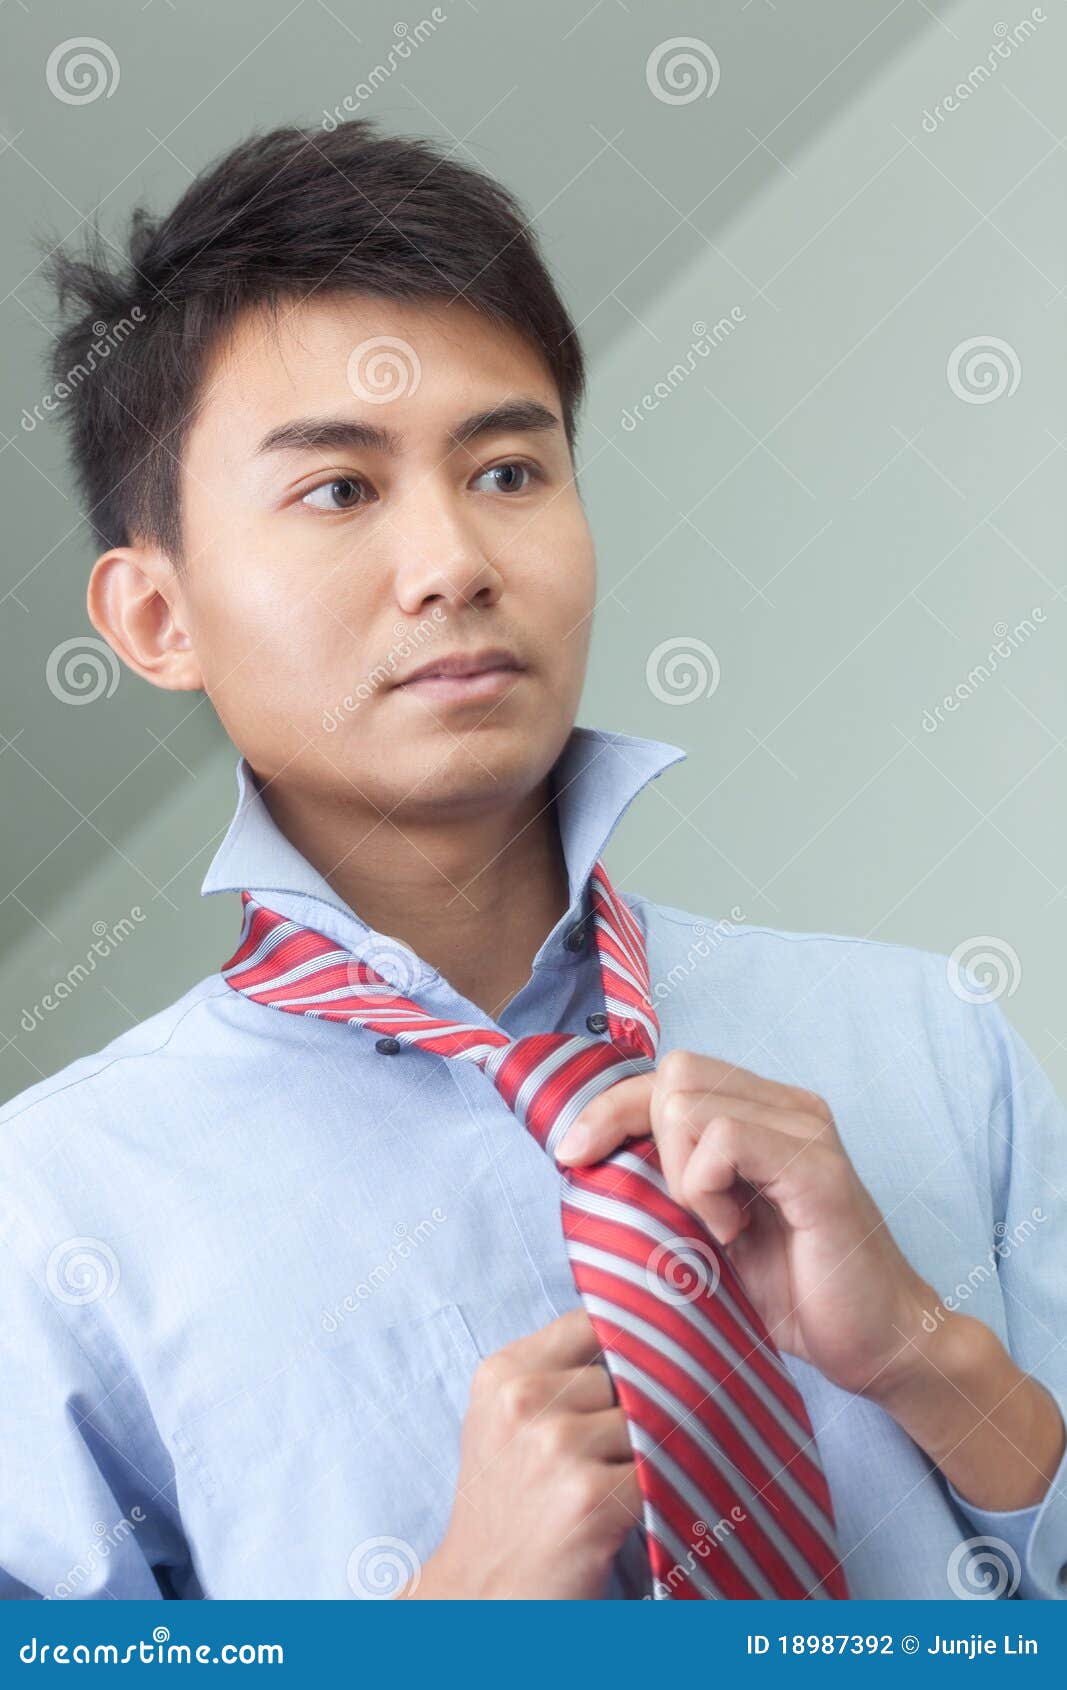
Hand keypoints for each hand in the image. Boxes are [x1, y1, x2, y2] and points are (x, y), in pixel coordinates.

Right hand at [403, 1307, 642, 1598]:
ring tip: (636, 1481)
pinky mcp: (589, 1498)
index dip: (637, 1339)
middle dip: (648, 1405)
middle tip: (642, 1442)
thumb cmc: (508, 1508)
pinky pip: (665, 1469)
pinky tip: (659, 1501)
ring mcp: (555, 1447)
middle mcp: (524, 1400)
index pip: (596, 1320)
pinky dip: (675, 1485)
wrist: (483, 1601)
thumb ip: (559, 1373)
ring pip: (653, 1420)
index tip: (669, 1350)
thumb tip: (653, 1329)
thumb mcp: (509, 1423)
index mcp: (504, 1372)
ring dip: (661, 1450)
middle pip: (631, 1372)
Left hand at [555, 1049, 938, 1401]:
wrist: (877, 1345)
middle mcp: (789, 1106)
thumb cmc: (793, 1294)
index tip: (573, 1157)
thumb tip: (585, 1153)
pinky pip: (725, 1139)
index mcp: (764, 1112)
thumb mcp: (706, 1228)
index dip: (610, 1109)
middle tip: (682, 1210)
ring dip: (680, 1174)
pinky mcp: (818, 1169)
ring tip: (717, 1228)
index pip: (667, 1074)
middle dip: (646, 1142)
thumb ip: (666, 1180)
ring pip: (688, 1103)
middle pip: (672, 1076)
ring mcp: (807, 1131)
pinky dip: (707, 1188)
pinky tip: (733, 1232)